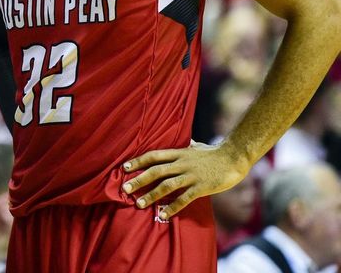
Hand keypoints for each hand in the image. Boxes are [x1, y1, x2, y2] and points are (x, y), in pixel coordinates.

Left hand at [121, 140, 249, 219]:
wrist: (234, 157)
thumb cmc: (214, 153)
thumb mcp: (196, 146)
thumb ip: (186, 147)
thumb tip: (183, 143)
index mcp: (179, 153)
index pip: (154, 156)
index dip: (138, 161)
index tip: (124, 168)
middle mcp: (181, 163)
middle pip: (155, 171)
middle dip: (139, 180)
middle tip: (124, 189)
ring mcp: (191, 175)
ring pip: (166, 185)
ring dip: (151, 195)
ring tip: (139, 204)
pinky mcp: (201, 187)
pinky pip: (184, 198)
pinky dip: (172, 207)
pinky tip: (163, 214)